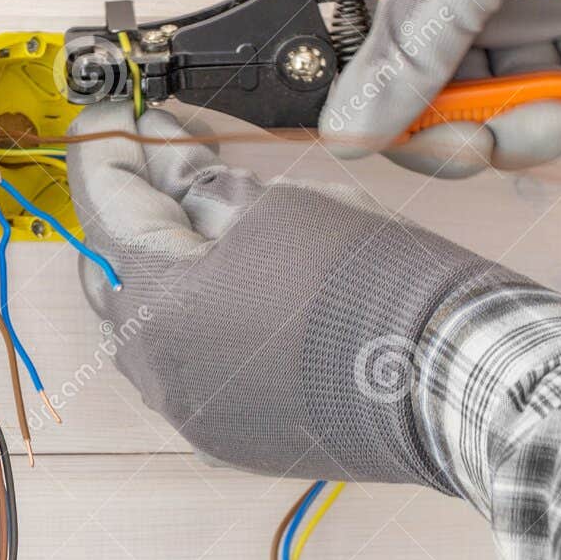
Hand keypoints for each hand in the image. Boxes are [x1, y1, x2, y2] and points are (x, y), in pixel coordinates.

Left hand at [67, 101, 521, 485]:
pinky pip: (186, 368)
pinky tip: (226, 285)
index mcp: (158, 307)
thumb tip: (175, 169)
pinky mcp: (227, 438)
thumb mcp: (281, 203)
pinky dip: (193, 321)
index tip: (110, 121)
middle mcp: (158, 372)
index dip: (107, 154)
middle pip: (116, 271)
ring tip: (203, 215)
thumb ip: (207, 185)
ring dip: (164, 266)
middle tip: (164, 156)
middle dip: (134, 208)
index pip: (107, 210)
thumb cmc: (377, 286)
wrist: (453, 380)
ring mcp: (191, 414)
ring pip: (147, 325)